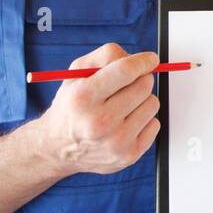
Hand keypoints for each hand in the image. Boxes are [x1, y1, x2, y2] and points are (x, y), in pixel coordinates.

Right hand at [34, 44, 160, 176]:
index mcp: (83, 97)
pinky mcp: (128, 155)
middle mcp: (99, 121)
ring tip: (123, 105)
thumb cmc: (71, 106)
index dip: (143, 61)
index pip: (125, 71)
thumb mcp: (76, 74)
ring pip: (152, 104)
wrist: (58, 148)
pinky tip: (126, 122)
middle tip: (129, 84)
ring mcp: (115, 141)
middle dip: (140, 79)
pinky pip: (155, 124)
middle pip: (143, 86)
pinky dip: (144, 120)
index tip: (150, 59)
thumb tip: (139, 58)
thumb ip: (105, 57)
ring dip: (142, 100)